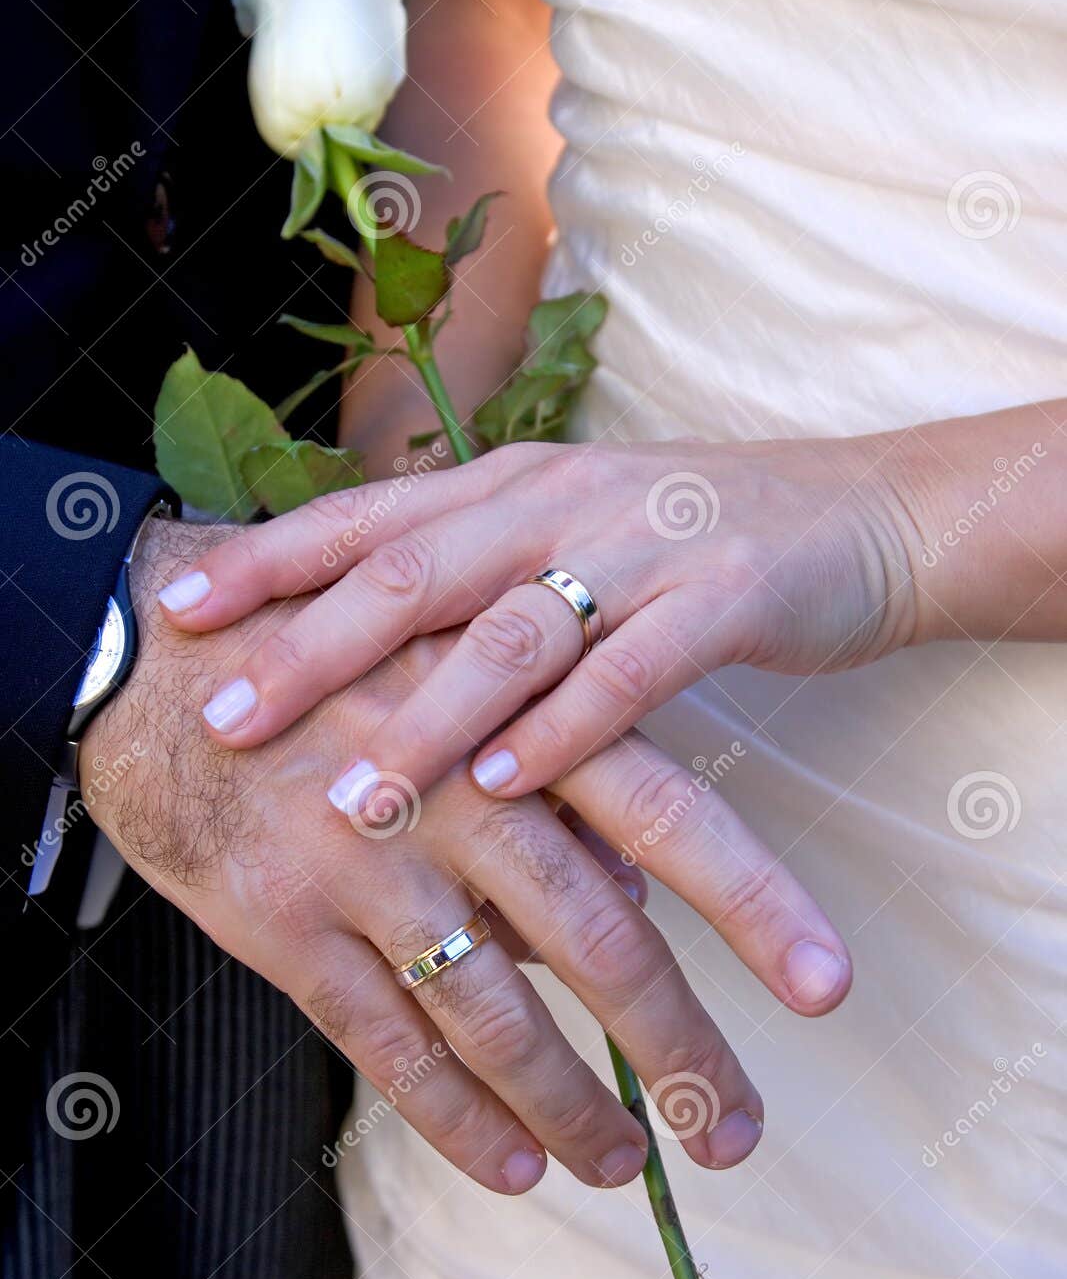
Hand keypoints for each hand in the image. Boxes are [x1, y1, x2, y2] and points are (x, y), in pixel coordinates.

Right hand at [86, 520, 815, 1194]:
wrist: (149, 653)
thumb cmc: (329, 662)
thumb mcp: (454, 679)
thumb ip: (547, 782)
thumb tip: (632, 894)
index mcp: (515, 716)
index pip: (669, 815)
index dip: (756, 906)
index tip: (827, 989)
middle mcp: (452, 791)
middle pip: (598, 940)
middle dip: (677, 1048)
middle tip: (736, 1129)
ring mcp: (364, 863)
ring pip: (494, 1013)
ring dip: (569, 1105)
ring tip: (623, 1165)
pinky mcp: (282, 921)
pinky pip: (385, 1043)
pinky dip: (455, 1115)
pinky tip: (511, 1165)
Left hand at [157, 436, 917, 802]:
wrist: (862, 515)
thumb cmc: (693, 541)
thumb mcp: (569, 535)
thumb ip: (477, 576)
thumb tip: (359, 642)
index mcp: (514, 484)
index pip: (371, 517)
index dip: (273, 560)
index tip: (182, 610)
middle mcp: (562, 502)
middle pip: (414, 574)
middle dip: (310, 649)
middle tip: (224, 718)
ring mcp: (644, 545)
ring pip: (511, 633)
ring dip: (425, 719)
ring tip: (353, 794)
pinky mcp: (723, 597)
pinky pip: (629, 673)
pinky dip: (562, 733)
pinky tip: (506, 786)